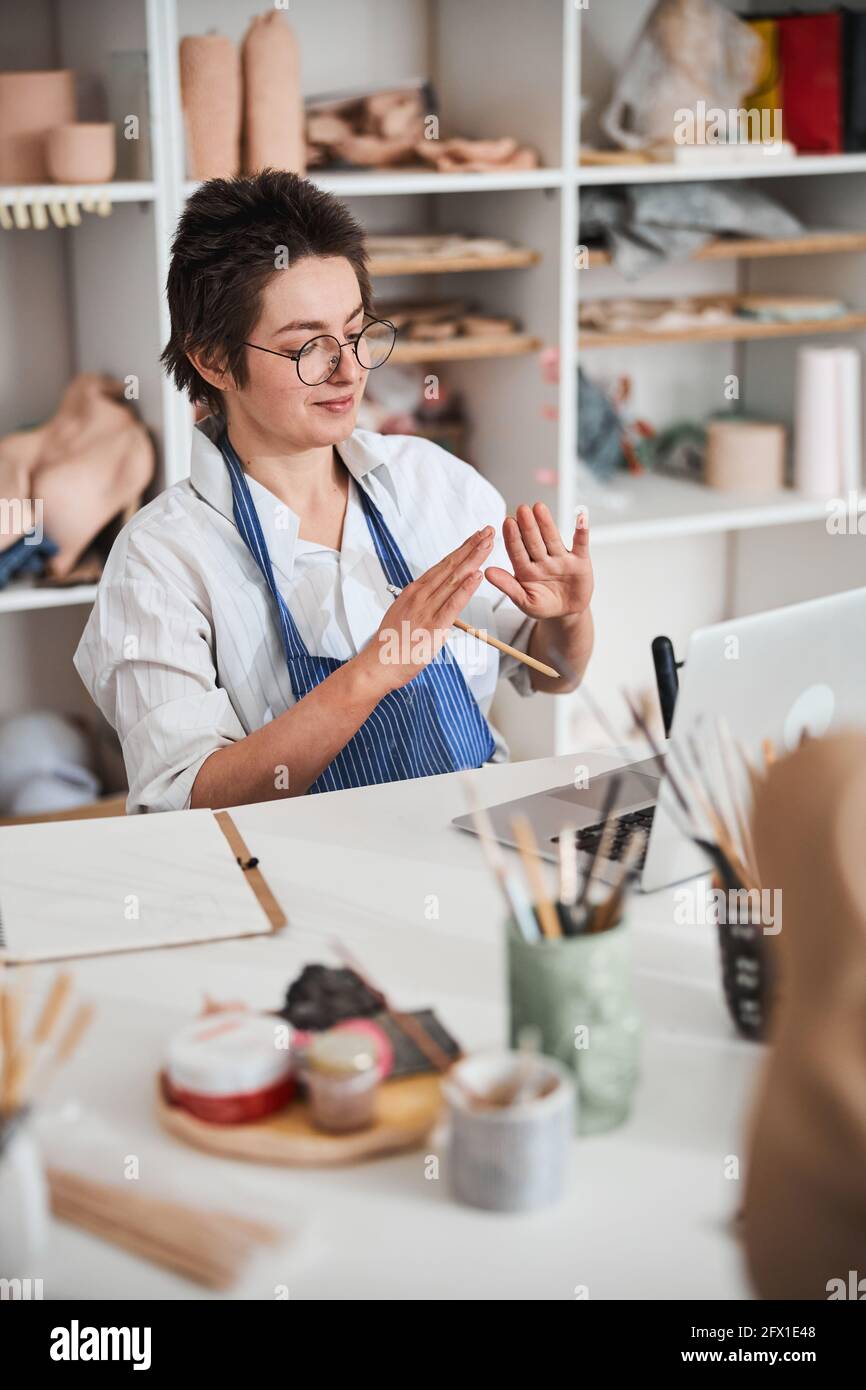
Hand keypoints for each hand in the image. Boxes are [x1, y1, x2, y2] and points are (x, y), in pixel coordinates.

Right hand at [359, 527, 494, 693]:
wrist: (377, 665)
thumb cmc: (391, 644)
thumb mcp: (404, 615)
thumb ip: (420, 604)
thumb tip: (433, 599)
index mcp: (414, 591)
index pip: (442, 565)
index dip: (461, 549)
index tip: (476, 537)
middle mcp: (420, 595)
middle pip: (450, 566)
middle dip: (471, 546)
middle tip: (488, 530)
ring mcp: (426, 609)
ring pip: (454, 579)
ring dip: (473, 559)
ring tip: (488, 543)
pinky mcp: (433, 626)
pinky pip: (453, 604)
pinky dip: (465, 588)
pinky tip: (477, 575)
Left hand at [485, 502, 592, 619]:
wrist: (567, 612)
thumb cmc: (543, 605)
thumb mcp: (524, 600)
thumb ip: (508, 586)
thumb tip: (487, 572)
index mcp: (526, 569)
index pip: (517, 551)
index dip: (513, 537)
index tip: (507, 522)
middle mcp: (542, 560)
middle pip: (534, 541)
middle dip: (528, 526)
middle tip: (521, 509)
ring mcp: (561, 559)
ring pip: (553, 538)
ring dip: (547, 523)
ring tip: (539, 507)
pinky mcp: (580, 560)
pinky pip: (581, 543)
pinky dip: (582, 530)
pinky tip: (582, 516)